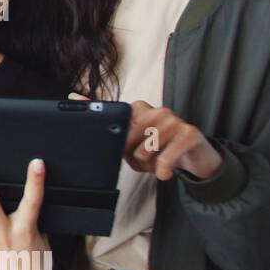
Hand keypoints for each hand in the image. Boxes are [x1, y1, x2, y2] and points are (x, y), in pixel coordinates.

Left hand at [70, 93, 221, 180]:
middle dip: (132, 158)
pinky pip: (166, 157)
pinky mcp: (189, 133)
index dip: (108, 133)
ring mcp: (173, 120)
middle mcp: (155, 110)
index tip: (99, 132)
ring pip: (145, 152)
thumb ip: (108, 125)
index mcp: (138, 110)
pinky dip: (163, 170)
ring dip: (149, 166)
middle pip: (127, 140)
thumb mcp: (133, 141)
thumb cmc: (160, 148)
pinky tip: (165, 174)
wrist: (195, 156)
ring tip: (157, 163)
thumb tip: (74, 95)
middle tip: (144, 161)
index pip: (115, 117)